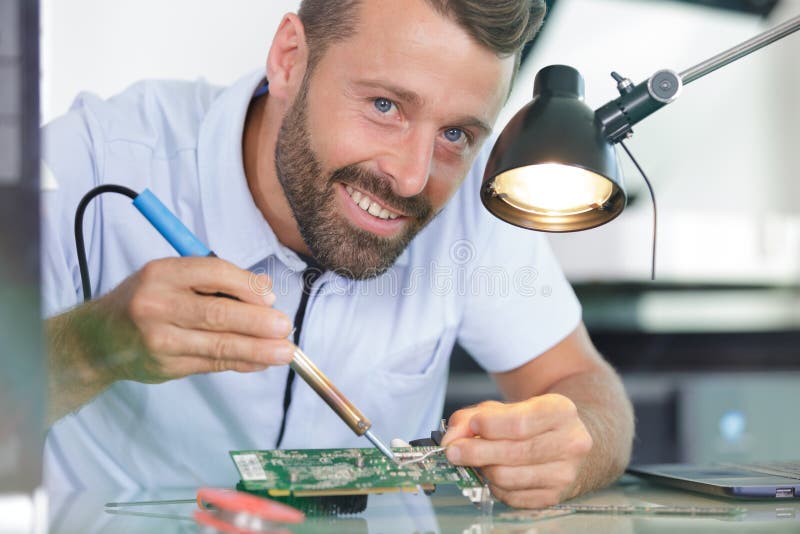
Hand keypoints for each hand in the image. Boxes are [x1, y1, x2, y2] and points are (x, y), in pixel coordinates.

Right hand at [89, 256, 294, 382]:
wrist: (97, 339)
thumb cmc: (145, 300)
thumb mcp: (172, 278)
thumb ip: (217, 281)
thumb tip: (265, 288)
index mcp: (161, 273)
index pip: (214, 273)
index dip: (247, 285)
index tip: (270, 297)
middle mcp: (157, 305)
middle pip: (218, 313)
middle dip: (258, 321)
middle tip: (285, 326)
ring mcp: (160, 339)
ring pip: (218, 344)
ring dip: (257, 349)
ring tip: (284, 351)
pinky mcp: (166, 367)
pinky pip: (212, 364)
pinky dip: (241, 362)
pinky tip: (261, 362)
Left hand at [441, 394, 592, 508]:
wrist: (567, 444)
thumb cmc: (533, 423)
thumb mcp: (506, 407)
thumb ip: (473, 416)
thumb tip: (451, 438)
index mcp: (560, 412)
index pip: (519, 423)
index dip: (490, 426)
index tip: (471, 426)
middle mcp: (570, 443)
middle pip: (512, 452)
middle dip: (475, 452)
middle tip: (454, 451)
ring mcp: (564, 473)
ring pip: (508, 477)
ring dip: (484, 469)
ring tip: (478, 460)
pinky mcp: (554, 496)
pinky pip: (511, 496)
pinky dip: (494, 486)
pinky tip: (495, 473)